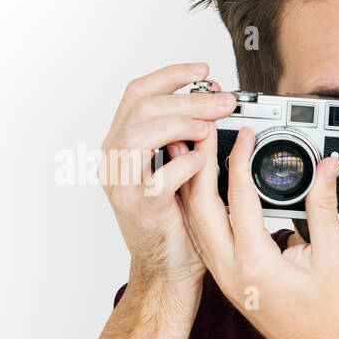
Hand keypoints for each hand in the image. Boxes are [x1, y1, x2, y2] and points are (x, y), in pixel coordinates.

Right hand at [97, 62, 237, 294]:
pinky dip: (183, 164)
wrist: (168, 267)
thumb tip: (210, 105)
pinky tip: (203, 161)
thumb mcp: (177, 168)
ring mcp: (123, 184)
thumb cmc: (176, 220)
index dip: (171, 76)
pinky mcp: (140, 208)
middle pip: (142, 107)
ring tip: (210, 127)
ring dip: (181, 124)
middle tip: (223, 101)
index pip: (138, 93)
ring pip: (141, 134)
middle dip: (188, 98)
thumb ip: (183, 138)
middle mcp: (115, 160)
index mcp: (122, 144)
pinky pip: (157, 178)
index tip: (204, 71)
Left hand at [181, 125, 338, 338]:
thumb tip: (326, 168)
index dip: (239, 160)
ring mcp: (225, 279)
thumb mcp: (333, 256)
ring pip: (196, 224)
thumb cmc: (330, 316)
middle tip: (207, 135)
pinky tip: (207, 193)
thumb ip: (324, 207)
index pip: (238, 199)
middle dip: (202, 166)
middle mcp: (231, 272)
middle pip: (200, 208)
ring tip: (199, 156)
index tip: (245, 134)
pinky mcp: (228, 282)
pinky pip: (205, 238)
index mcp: (256, 264)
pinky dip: (203, 210)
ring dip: (195, 187)